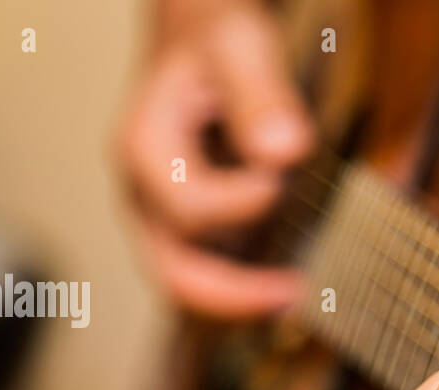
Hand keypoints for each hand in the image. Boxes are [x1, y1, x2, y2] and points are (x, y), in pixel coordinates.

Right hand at [117, 0, 313, 318]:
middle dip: (233, 295)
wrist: (196, 40)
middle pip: (171, 272)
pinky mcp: (183, 229)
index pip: (187, 208)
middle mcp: (142, 193)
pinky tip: (286, 282)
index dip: (240, 205)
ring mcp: (159, 217)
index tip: (281, 181)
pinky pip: (204, 276)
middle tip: (295, 293)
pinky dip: (242, 289)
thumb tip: (283, 151)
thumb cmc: (214, 40)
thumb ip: (259, 93)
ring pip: (186, 286)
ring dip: (240, 301)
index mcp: (144, 148)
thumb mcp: (239, 46)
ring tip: (296, 295)